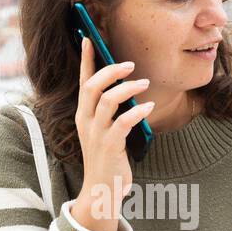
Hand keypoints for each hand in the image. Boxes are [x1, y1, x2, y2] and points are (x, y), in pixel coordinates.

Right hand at [71, 36, 153, 230]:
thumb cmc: (107, 159)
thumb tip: (127, 88)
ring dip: (127, 88)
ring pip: (106, 101)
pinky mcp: (109, 147)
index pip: (82, 82)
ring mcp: (96, 134)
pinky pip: (122, 123)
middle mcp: (86, 122)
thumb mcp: (105, 131)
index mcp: (84, 115)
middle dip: (110, 71)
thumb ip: (111, 112)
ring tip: (144, 83)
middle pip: (92, 87)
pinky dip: (137, 112)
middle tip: (129, 64)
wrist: (102, 192)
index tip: (88, 38)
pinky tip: (149, 108)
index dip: (85, 60)